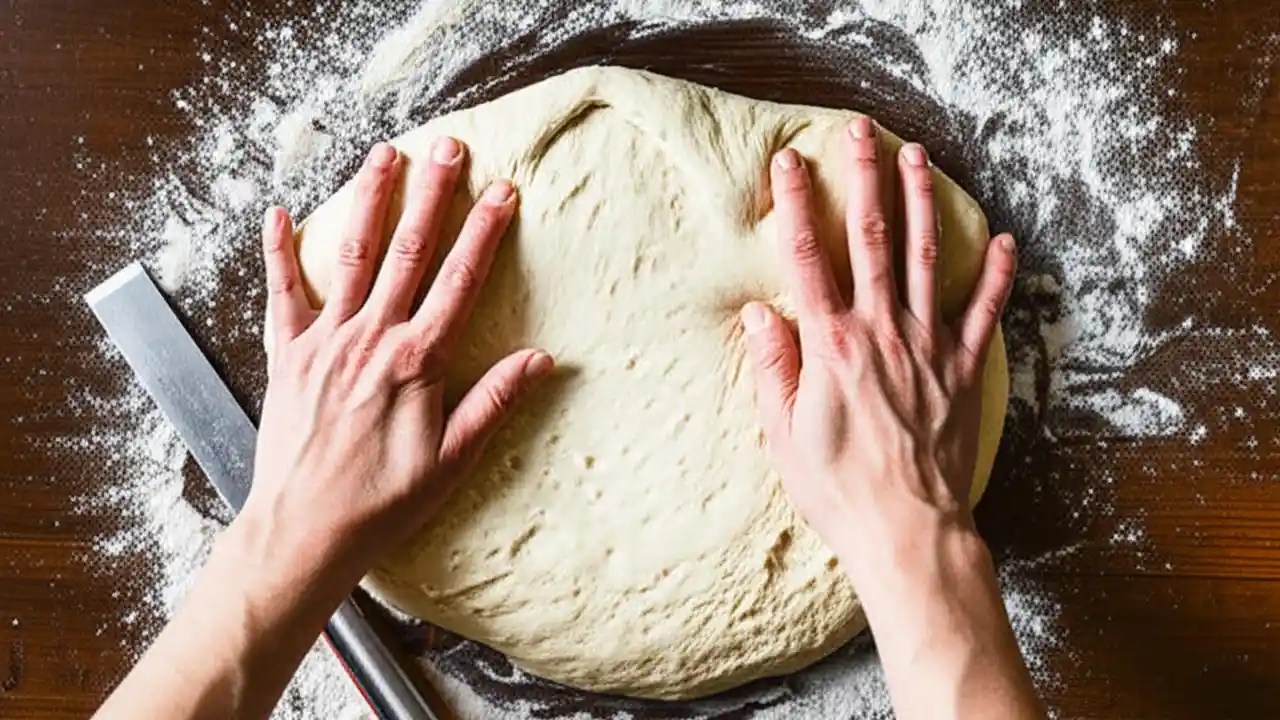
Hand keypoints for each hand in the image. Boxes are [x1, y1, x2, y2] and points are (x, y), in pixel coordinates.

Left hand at [247, 139, 553, 574]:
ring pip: (351, 255)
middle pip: (409, 251)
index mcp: (417, 361)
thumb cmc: (384, 501)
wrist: (305, 529)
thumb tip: (541, 358)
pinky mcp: (288, 355)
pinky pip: (282, 294)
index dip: (484, 231)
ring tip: (384, 155)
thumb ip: (494, 401)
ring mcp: (325, 341)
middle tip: (448, 147)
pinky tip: (277, 214)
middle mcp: (371, 338)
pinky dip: (278, 252)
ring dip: (370, 200)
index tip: (502, 191)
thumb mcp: (454, 459)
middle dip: (433, 194)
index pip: (460, 280)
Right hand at [741, 116, 1015, 584]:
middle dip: (863, 179)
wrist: (908, 531)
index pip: (807, 259)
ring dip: (921, 203)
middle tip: (861, 133)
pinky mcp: (963, 370)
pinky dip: (996, 275)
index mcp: (830, 346)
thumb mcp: (783, 434)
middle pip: (870, 239)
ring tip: (917, 158)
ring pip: (926, 258)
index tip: (788, 164)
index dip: (794, 205)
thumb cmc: (838, 489)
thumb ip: (773, 368)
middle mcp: (880, 333)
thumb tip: (759, 315)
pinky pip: (983, 313)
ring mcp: (927, 347)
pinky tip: (1003, 240)